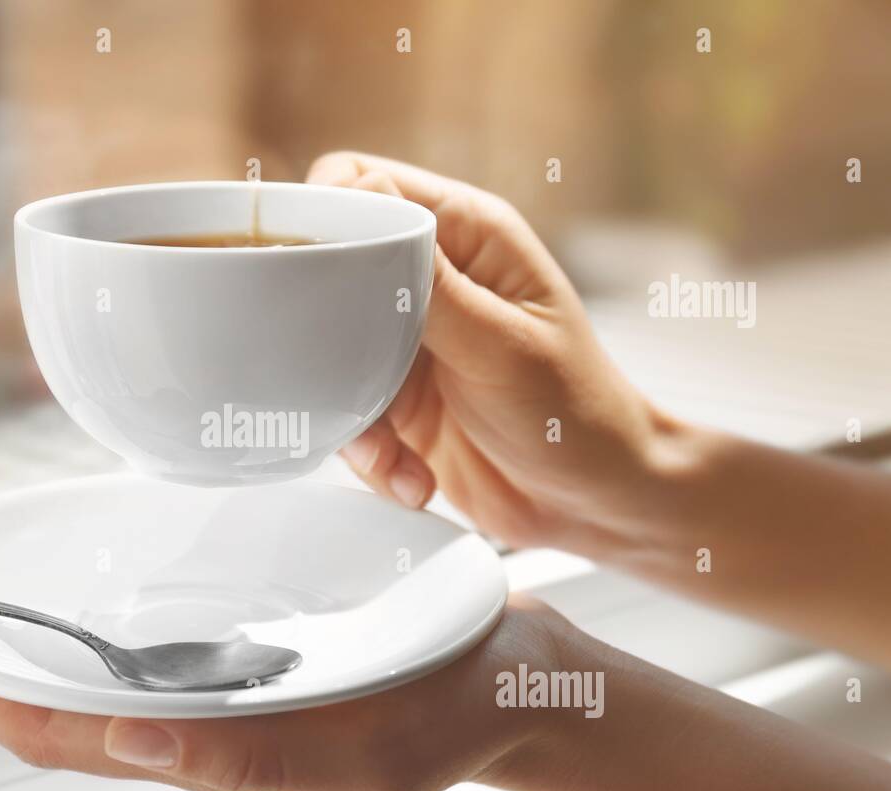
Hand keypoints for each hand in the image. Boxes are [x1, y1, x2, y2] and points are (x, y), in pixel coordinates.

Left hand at [0, 595, 565, 790]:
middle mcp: (218, 724)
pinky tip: (96, 610)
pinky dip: (110, 637)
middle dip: (0, 686)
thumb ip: (251, 757)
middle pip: (81, 719)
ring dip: (46, 661)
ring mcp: (237, 693)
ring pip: (117, 690)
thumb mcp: (369, 753)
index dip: (1, 711)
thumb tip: (132, 744)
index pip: (85, 741)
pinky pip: (168, 656)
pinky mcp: (261, 659)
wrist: (516, 678)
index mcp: (230, 752)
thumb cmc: (454, 715)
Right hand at [307, 153, 674, 556]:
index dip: (321, 214)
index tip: (297, 263)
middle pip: (329, 270)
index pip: (364, 187)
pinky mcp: (394, 402)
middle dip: (320, 331)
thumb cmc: (576, 412)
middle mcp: (430, 281)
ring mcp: (406, 344)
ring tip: (390, 455)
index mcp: (465, 237)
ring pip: (323, 352)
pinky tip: (412, 478)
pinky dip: (369, 456)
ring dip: (350, 414)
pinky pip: (344, 414)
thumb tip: (363, 197)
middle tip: (330, 373)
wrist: (593, 503)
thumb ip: (429, 281)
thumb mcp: (501, 343)